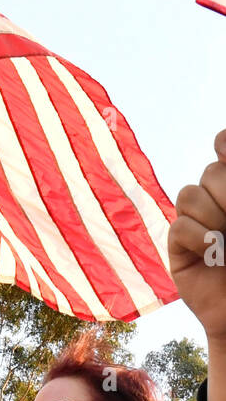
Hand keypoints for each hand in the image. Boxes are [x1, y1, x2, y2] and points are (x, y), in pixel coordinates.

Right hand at [169, 130, 225, 342]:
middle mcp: (217, 202)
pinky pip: (179, 227)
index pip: (224, 146)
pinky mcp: (179, 249)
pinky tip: (215, 256)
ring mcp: (197, 224)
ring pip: (190, 195)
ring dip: (214, 216)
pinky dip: (198, 238)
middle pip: (211, 172)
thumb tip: (221, 143)